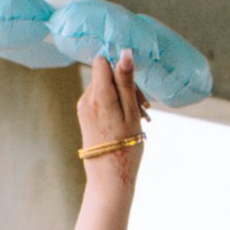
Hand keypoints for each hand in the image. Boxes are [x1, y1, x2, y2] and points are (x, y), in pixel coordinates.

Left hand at [74, 51, 148, 173]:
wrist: (109, 177)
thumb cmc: (126, 147)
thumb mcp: (131, 112)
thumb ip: (125, 81)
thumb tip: (123, 52)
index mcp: (98, 96)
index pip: (103, 61)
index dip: (120, 67)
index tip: (134, 85)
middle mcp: (86, 99)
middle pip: (106, 75)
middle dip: (127, 85)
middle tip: (145, 106)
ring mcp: (84, 108)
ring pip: (105, 88)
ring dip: (124, 97)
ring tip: (141, 116)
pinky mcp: (85, 116)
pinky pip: (102, 101)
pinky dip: (116, 106)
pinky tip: (129, 120)